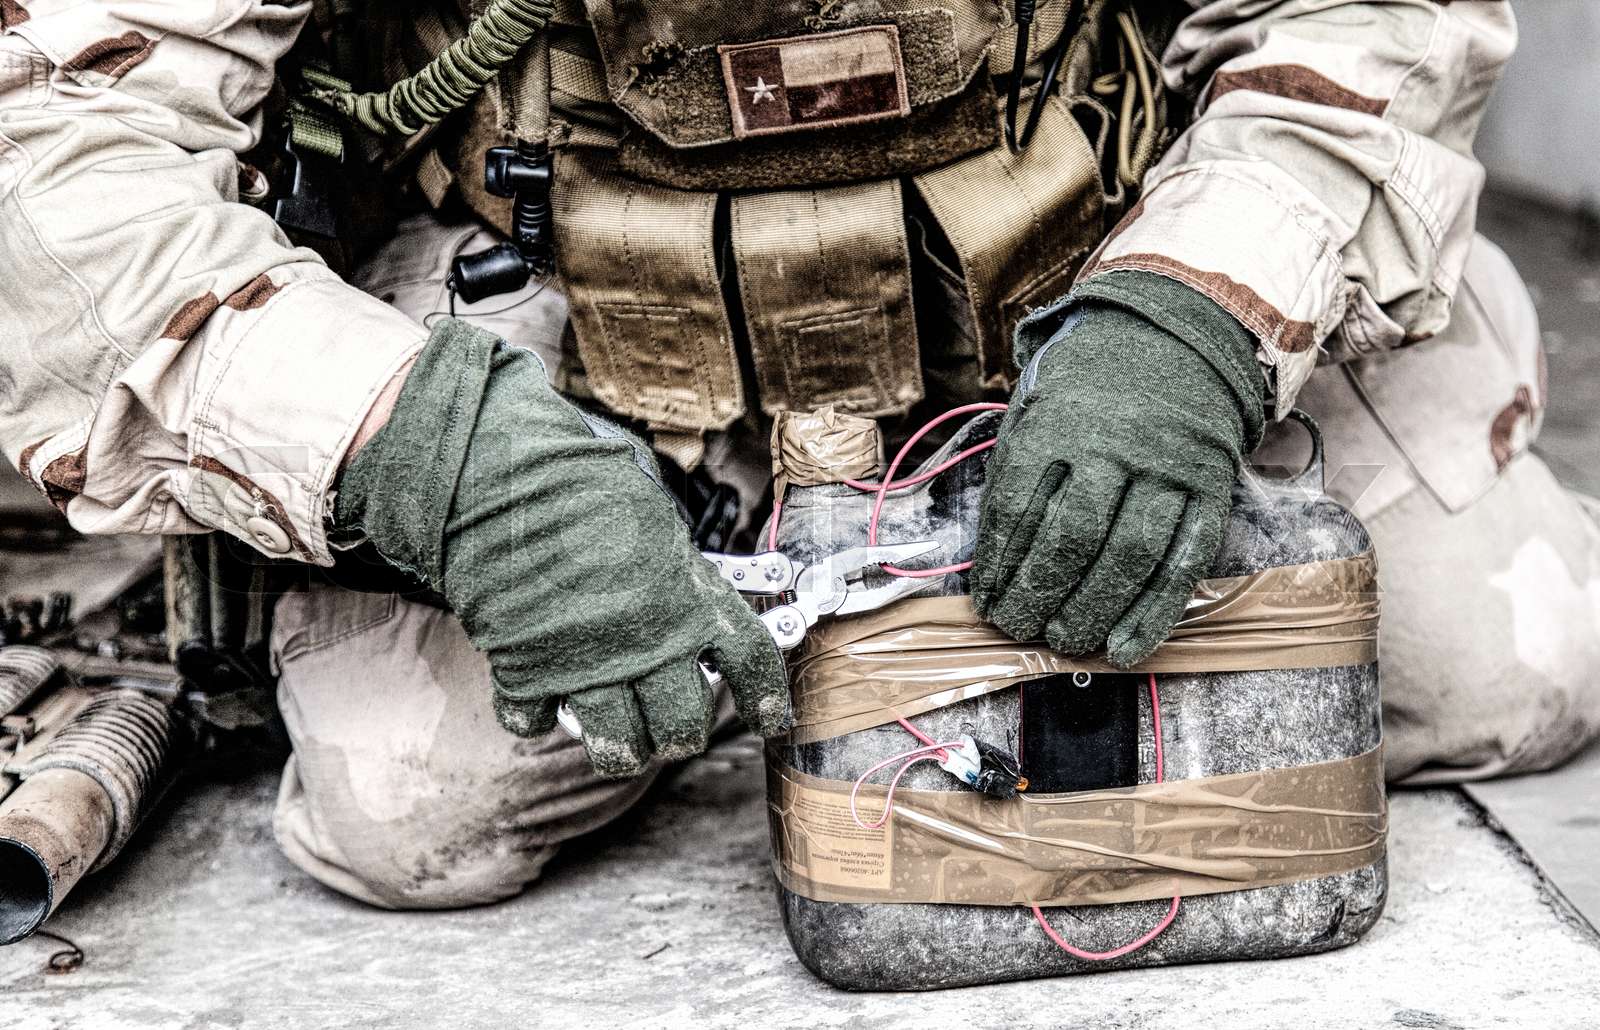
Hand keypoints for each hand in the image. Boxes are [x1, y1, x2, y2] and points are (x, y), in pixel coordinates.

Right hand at [336, 320, 789, 776]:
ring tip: (617, 737)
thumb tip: (692, 594)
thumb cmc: (582, 482)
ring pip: (620, 747)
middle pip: (683, 726)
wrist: (503, 480)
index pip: (751, 663)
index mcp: (691, 599)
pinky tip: (542, 696)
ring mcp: (589, 666)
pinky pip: (539, 723)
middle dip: (681, 734)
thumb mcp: (656, 521)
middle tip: (673, 726)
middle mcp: (648, 644)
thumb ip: (679, 571)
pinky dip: (539, 717)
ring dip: (621, 747)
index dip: (767, 700)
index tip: (773, 720)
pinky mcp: (528, 673)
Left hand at [972, 272, 1264, 665]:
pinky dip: (1154, 614)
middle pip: (1073, 538)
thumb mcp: (1036, 409)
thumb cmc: (1087, 393)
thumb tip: (993, 567)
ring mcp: (1167, 468)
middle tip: (1020, 629)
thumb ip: (1016, 478)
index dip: (998, 567)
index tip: (986, 606)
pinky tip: (1125, 647)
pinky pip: (1184, 563)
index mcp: (1058, 422)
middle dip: (1040, 596)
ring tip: (1065, 641)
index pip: (1017, 508)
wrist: (1176, 342)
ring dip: (1094, 611)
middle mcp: (1115, 444)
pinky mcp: (1209, 490)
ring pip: (1130, 555)